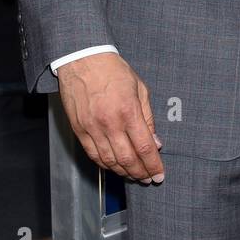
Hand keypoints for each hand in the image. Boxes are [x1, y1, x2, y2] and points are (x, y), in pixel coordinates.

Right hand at [56, 51, 163, 182]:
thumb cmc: (113, 71)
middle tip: (149, 179)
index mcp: (128, 112)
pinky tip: (115, 168)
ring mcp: (92, 129)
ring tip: (135, 176)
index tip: (159, 175)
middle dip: (141, 173)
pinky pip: (93, 155)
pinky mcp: (79, 130)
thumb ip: (148, 118)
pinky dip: (106, 165)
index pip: (144, 147)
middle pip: (128, 159)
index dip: (153, 165)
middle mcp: (110, 124)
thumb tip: (156, 143)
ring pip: (110, 161)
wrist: (83, 60)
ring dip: (124, 173)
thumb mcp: (140, 89)